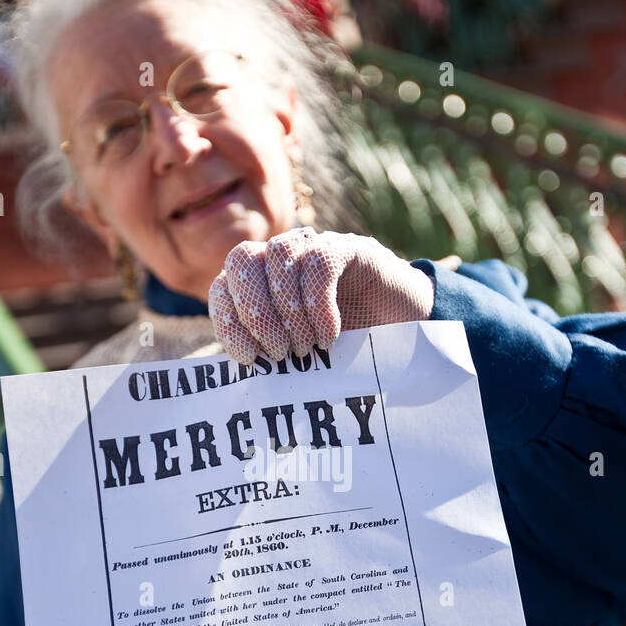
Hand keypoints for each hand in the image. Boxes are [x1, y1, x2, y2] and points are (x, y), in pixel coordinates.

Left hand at [207, 229, 435, 364]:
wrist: (403, 333)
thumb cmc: (344, 350)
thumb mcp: (298, 355)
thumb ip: (267, 355)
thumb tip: (233, 379)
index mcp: (260, 282)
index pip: (222, 286)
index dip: (228, 322)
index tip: (248, 359)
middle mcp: (281, 258)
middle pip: (241, 260)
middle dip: (254, 313)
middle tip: (279, 354)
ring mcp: (314, 247)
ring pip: (277, 253)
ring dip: (287, 309)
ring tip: (307, 348)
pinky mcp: (348, 248)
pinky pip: (319, 261)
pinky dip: (318, 303)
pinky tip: (330, 335)